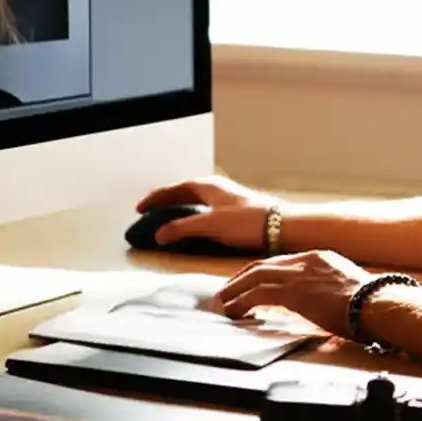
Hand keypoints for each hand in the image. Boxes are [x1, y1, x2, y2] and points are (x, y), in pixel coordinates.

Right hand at [136, 175, 285, 251]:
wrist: (281, 226)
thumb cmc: (247, 222)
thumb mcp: (210, 225)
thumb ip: (182, 228)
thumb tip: (158, 234)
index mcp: (206, 185)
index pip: (173, 189)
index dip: (155, 199)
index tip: (140, 208)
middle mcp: (215, 187)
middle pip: (183, 190)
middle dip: (165, 200)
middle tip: (150, 211)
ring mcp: (226, 197)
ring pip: (195, 198)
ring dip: (179, 205)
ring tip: (167, 216)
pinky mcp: (234, 208)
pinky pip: (204, 206)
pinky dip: (192, 212)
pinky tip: (194, 223)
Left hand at [215, 250, 371, 337]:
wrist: (378, 303)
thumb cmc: (371, 304)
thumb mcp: (347, 289)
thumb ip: (330, 290)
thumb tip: (324, 304)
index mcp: (319, 257)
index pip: (282, 262)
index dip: (263, 272)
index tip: (251, 282)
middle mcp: (306, 260)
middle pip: (264, 264)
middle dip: (242, 277)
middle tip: (228, 289)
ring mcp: (298, 273)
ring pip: (255, 276)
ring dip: (236, 289)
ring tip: (224, 302)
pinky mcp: (292, 290)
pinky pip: (257, 294)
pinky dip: (242, 301)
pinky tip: (234, 311)